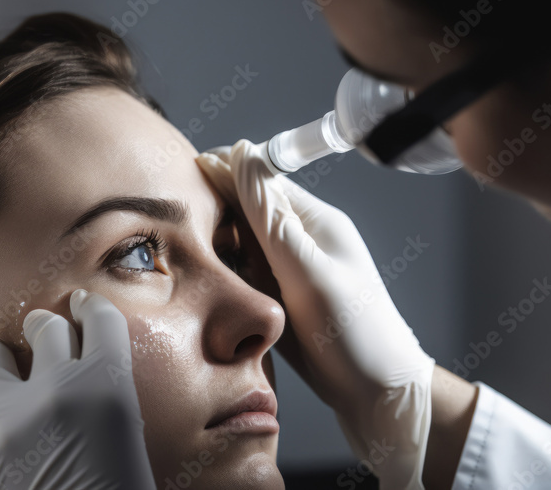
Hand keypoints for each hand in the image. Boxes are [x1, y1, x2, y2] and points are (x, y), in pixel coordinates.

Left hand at [0, 290, 154, 489]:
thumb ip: (112, 414)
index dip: (91, 307)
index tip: (83, 305)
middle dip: (45, 326)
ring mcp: (6, 422)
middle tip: (44, 331)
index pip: (99, 318)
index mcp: (107, 388)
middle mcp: (55, 392)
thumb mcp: (133, 453)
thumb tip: (99, 400)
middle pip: (44, 328)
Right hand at [197, 141, 434, 489]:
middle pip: (246, 208)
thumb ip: (270, 217)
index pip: (260, 177)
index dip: (220, 172)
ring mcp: (290, 272)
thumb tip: (242, 152)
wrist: (379, 399)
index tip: (177, 177)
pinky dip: (224, 276)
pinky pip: (244, 275)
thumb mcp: (308, 271)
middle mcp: (301, 241)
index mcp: (315, 221)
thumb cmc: (356, 335)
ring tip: (177, 251)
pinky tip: (202, 282)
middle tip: (171, 224)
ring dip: (213, 245)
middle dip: (211, 210)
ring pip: (240, 243)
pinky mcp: (281, 301)